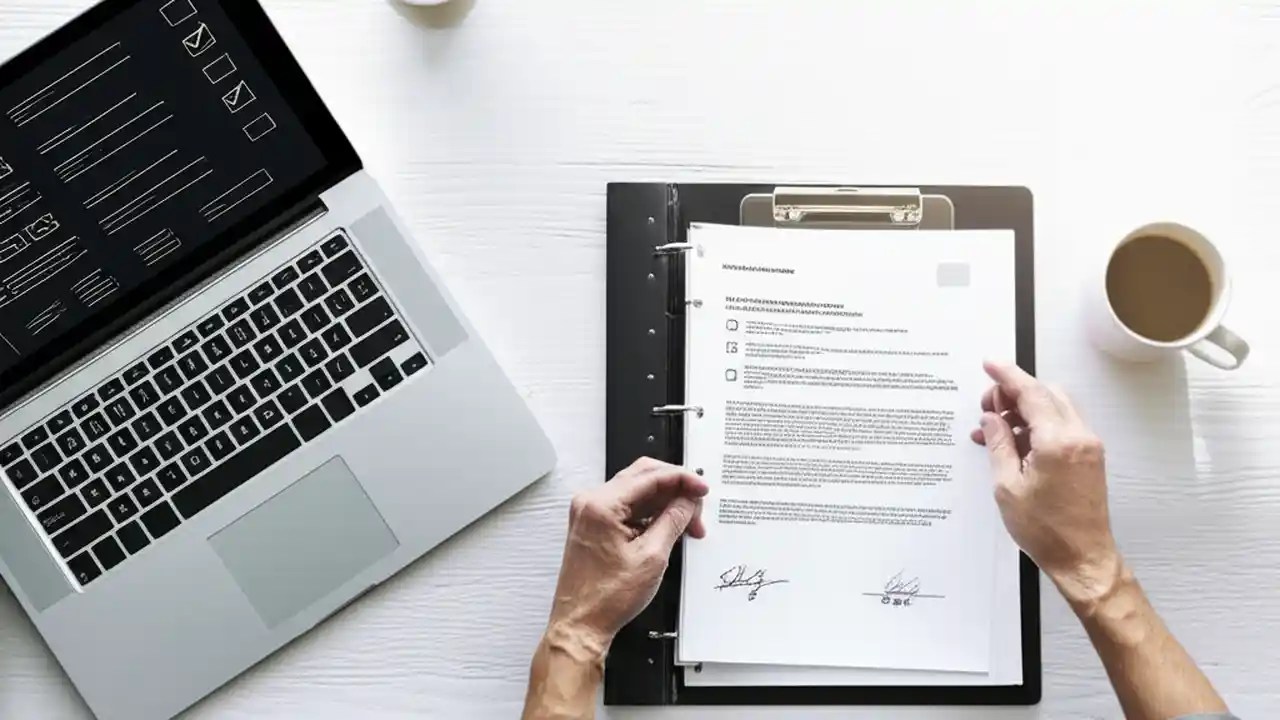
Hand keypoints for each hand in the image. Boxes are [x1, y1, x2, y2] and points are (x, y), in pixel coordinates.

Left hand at [547, 458, 708, 652]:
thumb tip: (687, 500)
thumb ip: (673, 520)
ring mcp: (590, 514)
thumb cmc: (606, 599)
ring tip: (687, 525)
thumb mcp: (652, 557)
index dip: (683, 479)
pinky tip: (668, 528)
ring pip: (637, 493)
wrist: (580, 625)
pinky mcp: (593, 525)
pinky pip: (627, 508)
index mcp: (601, 505)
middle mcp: (591, 503)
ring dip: (664, 504)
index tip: (702, 488)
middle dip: (675, 490)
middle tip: (697, 507)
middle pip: (643, 477)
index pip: (651, 476)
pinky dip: (650, 514)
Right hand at [971, 360, 1121, 604]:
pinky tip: (1014, 442)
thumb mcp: (1007, 486)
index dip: (1007, 375)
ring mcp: (1088, 446)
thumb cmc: (1046, 530)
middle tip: (987, 406)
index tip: (989, 365)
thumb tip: (991, 419)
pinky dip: (1038, 424)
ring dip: (1025, 409)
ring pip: (1054, 407)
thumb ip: (999, 445)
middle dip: (1014, 393)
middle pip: (1045, 394)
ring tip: (995, 429)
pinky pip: (1062, 426)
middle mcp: (1079, 437)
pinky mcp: (1089, 456)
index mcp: (1058, 442)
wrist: (1083, 558)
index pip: (1031, 393)